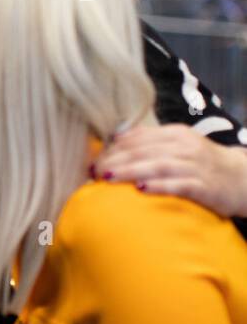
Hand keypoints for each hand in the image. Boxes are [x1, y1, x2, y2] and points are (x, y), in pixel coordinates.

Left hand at [94, 123, 246, 218]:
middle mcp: (185, 147)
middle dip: (114, 160)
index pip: (137, 138)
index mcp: (175, 134)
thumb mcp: (177, 147)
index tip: (92, 160)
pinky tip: (141, 189)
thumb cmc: (201, 164)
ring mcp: (196, 166)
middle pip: (143, 150)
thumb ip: (149, 143)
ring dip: (130, 171)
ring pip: (158, 165)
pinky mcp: (205, 187)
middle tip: (92, 171)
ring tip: (107, 177)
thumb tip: (114, 143)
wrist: (242, 179)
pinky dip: (160, 186)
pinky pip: (180, 184)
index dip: (111, 149)